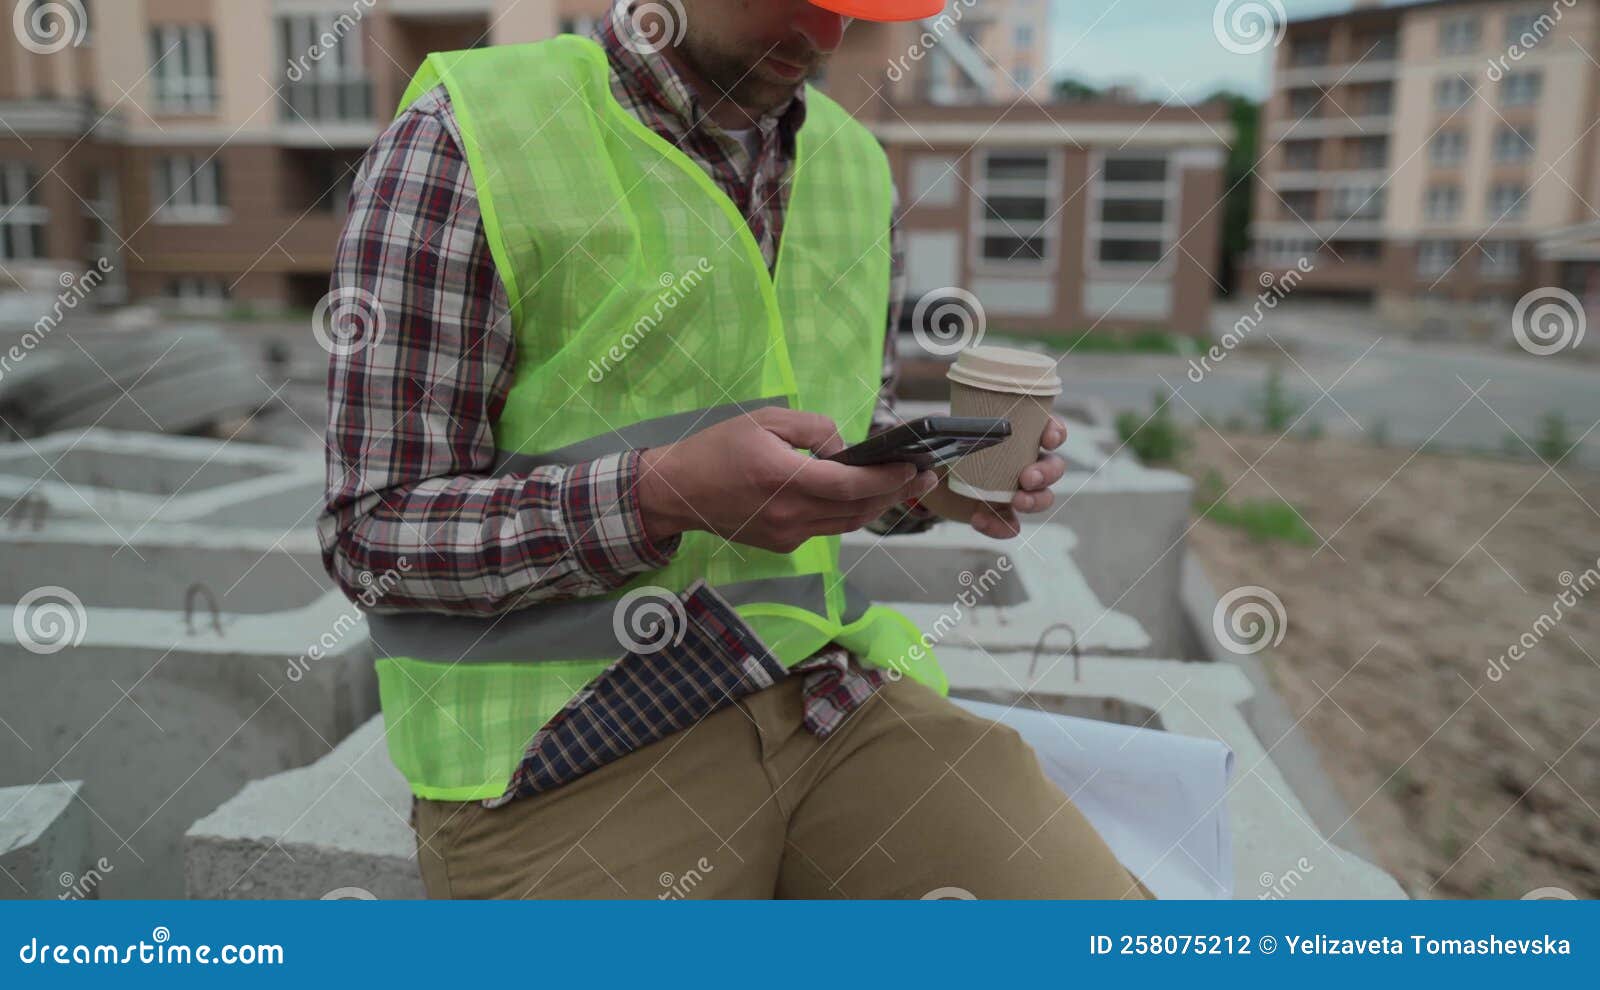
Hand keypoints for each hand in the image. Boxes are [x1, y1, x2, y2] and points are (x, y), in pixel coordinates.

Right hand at [637, 407, 939, 553]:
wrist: (676, 492)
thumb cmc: (717, 449)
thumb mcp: (764, 420)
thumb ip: (813, 429)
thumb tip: (845, 449)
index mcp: (783, 478)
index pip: (849, 484)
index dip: (887, 478)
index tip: (914, 465)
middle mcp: (789, 513)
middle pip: (858, 509)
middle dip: (897, 493)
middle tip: (927, 476)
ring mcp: (787, 534)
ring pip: (847, 524)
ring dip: (879, 506)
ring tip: (907, 487)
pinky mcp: (783, 544)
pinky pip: (826, 528)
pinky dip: (849, 512)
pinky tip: (864, 495)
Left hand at [919, 415, 1068, 539]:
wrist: (927, 481)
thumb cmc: (943, 449)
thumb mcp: (942, 433)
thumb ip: (942, 424)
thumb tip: (940, 421)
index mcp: (1016, 437)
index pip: (1048, 430)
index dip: (1055, 432)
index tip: (1048, 439)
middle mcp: (1022, 463)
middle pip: (1054, 467)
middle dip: (1047, 473)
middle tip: (1027, 478)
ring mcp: (1014, 490)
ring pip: (1043, 498)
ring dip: (1035, 501)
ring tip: (1016, 501)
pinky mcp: (1000, 514)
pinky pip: (1012, 526)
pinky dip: (1000, 527)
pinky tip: (978, 520)